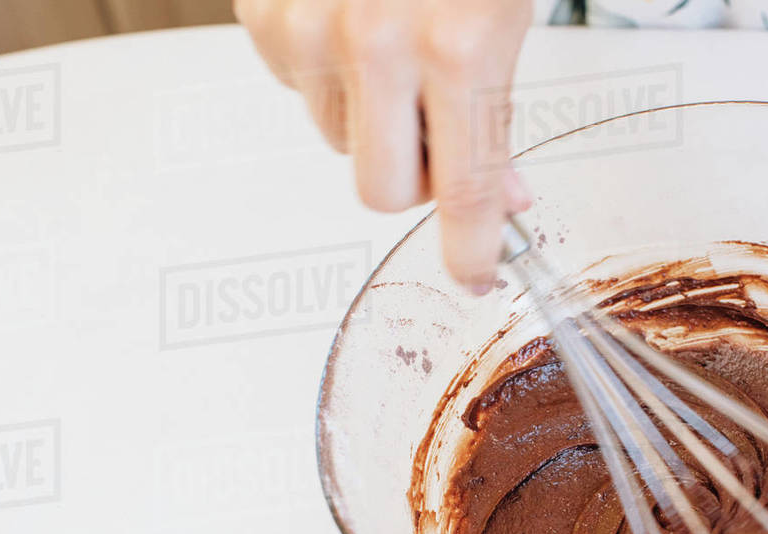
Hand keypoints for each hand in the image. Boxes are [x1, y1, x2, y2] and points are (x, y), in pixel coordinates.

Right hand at [234, 0, 534, 292]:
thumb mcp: (505, 15)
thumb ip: (498, 113)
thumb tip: (505, 197)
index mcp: (455, 47)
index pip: (462, 193)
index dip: (470, 250)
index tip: (475, 274)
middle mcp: (374, 43)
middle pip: (380, 191)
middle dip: (411, 177)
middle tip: (433, 132)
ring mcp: (308, 28)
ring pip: (338, 139)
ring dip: (369, 115)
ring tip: (392, 44)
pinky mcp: (262, 12)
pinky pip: (298, 89)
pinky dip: (328, 72)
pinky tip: (350, 18)